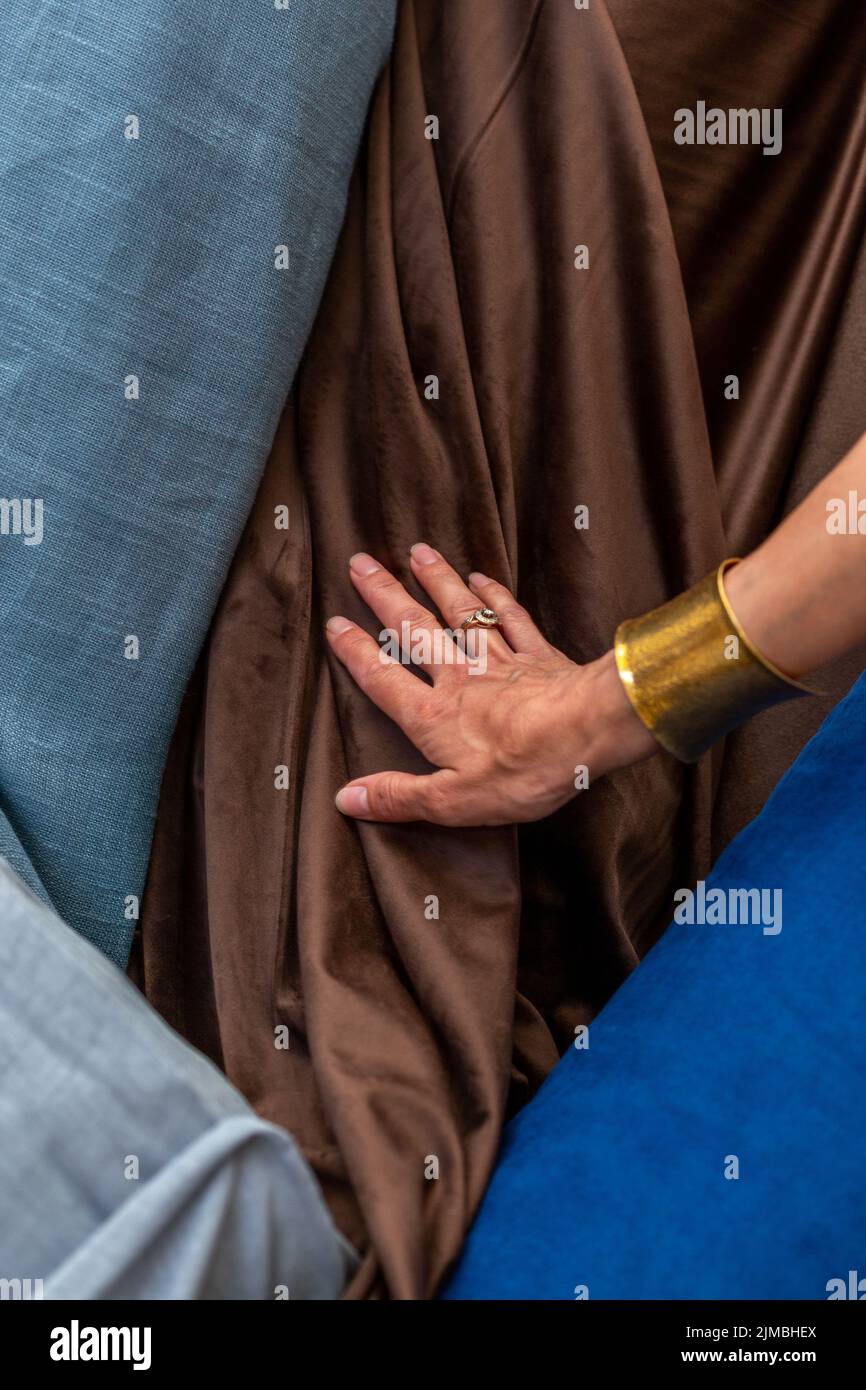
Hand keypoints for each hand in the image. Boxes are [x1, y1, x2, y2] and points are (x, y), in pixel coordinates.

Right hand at [326, 544, 657, 825]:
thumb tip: (345, 798)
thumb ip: (398, 796)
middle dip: (384, 596)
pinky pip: (511, 618)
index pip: (383, 679)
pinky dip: (495, 597)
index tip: (334, 623)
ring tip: (416, 552)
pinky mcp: (539, 655)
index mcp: (433, 716)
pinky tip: (482, 577)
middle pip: (415, 629)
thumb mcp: (451, 802)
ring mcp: (500, 660)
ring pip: (460, 612)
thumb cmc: (520, 772)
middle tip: (359, 563)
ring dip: (437, 580)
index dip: (355, 652)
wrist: (586, 733)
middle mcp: (459, 678)